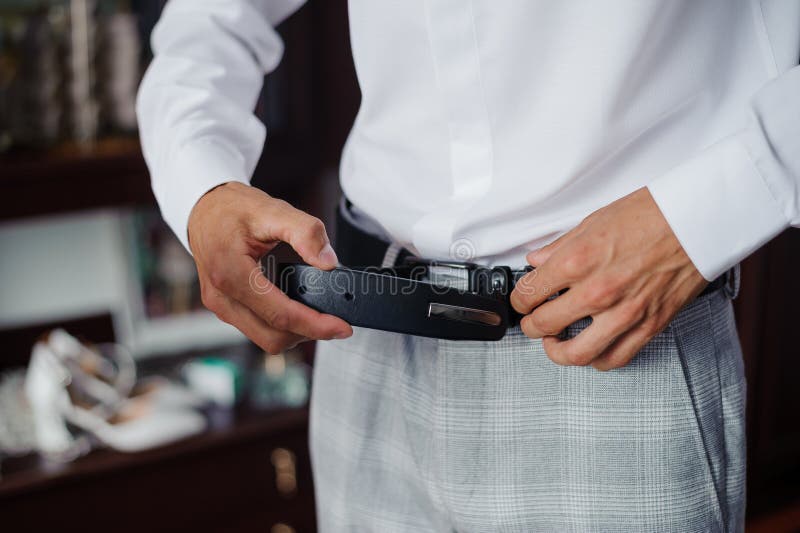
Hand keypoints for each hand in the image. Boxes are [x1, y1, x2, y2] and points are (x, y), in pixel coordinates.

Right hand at [188, 182, 352, 353]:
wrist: (203, 208)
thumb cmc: (231, 208)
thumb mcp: (272, 209)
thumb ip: (305, 232)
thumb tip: (328, 262)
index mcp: (229, 273)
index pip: (280, 314)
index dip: (316, 326)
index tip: (342, 327)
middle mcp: (221, 296)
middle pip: (273, 336)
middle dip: (308, 332)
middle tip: (335, 320)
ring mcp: (220, 305)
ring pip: (265, 337)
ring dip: (295, 331)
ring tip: (318, 314)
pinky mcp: (225, 307)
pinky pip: (256, 328)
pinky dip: (281, 324)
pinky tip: (297, 307)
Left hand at [509, 187, 706, 370]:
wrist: (698, 219)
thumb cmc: (653, 214)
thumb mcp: (594, 221)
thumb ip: (560, 247)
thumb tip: (538, 261)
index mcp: (578, 261)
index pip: (528, 293)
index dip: (518, 299)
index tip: (521, 300)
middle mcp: (597, 291)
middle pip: (543, 325)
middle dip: (529, 325)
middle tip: (531, 320)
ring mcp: (623, 313)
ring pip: (574, 353)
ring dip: (556, 351)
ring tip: (553, 342)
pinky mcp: (648, 326)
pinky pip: (613, 358)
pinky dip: (595, 359)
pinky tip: (589, 348)